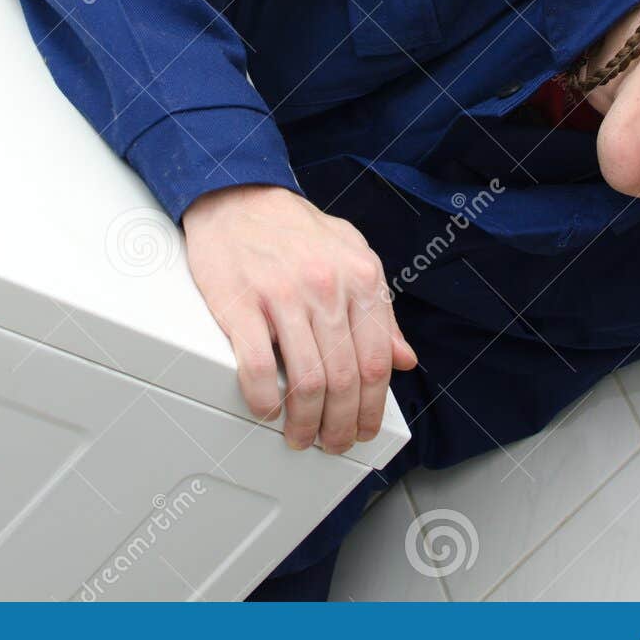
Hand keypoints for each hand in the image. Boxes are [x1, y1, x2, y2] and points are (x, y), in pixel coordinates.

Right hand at [181, 184, 416, 453]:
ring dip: (305, 422)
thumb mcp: (352, 255)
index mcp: (360, 278)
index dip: (372, 408)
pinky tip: (265, 410)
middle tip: (332, 443)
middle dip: (340, 425)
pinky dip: (263, 400)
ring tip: (300, 436)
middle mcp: (326, 288)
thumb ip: (381, 308)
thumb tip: (403, 358)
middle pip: (344, 380)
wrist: (236, 196)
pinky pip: (258, 367)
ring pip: (306, 382)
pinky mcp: (241, 304)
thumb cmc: (292, 229)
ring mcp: (282, 297)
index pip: (376, 362)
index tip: (364, 429)